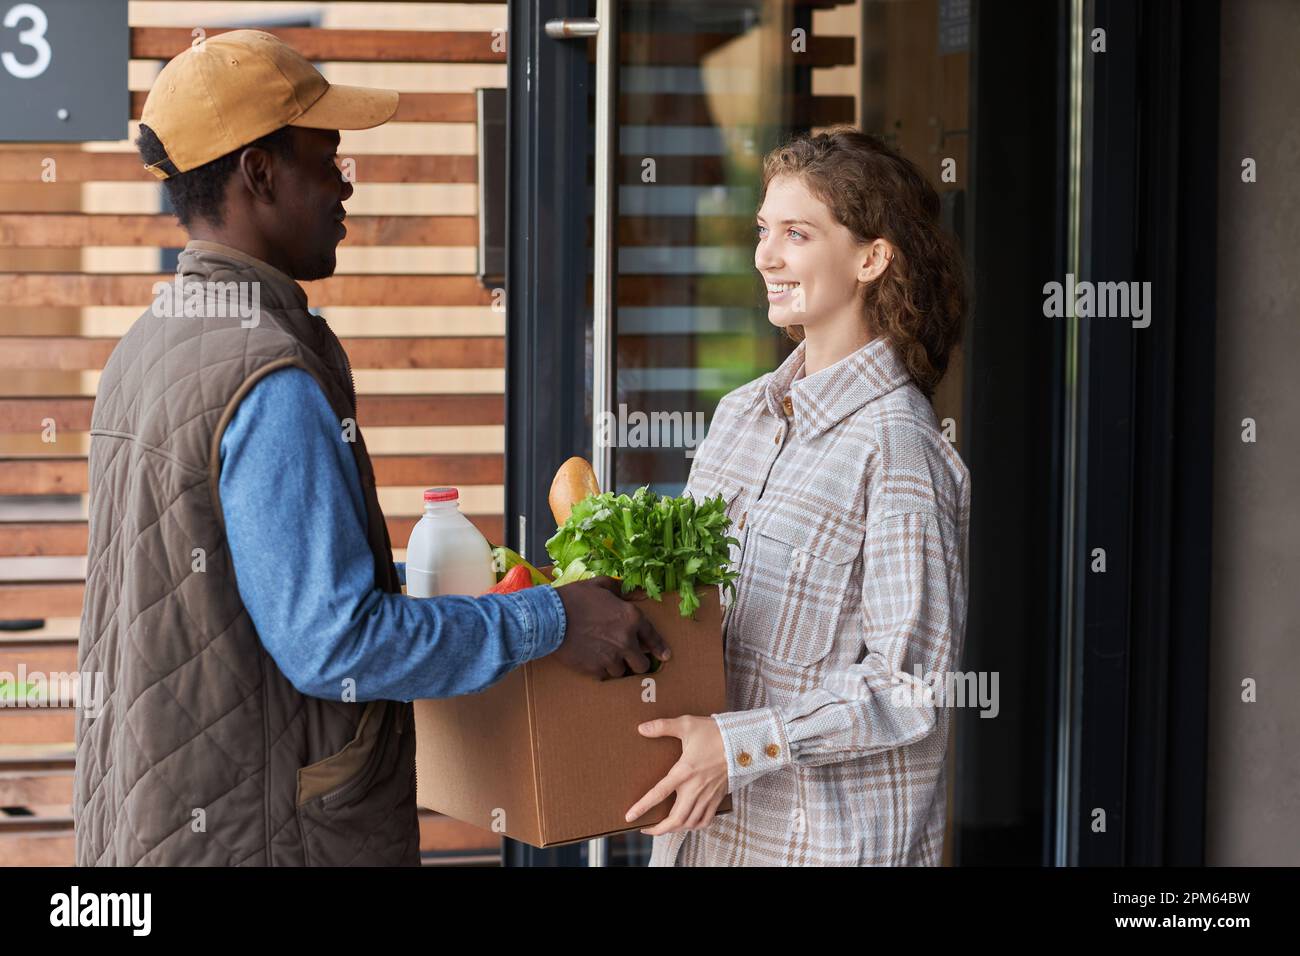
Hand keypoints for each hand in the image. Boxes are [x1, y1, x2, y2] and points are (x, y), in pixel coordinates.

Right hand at [552, 576, 669, 679]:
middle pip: (642, 664)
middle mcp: (626, 641)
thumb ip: (618, 588)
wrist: (549, 618)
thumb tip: (627, 591)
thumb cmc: (573, 598)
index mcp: (631, 618)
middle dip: (636, 661)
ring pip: (622, 672)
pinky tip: (592, 660)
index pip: (653, 638)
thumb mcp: (599, 584)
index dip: (660, 649)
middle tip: (628, 658)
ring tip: (605, 656)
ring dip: (617, 666)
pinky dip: (601, 670)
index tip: (664, 656)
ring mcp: (611, 658)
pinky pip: (605, 676)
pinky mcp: (596, 670)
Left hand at [625, 716, 728, 834]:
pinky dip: (694, 826)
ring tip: (663, 827)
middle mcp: (696, 788)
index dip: (643, 806)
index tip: (629, 817)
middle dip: (659, 829)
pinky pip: (706, 820)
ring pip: (690, 822)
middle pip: (676, 819)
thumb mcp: (687, 724)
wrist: (743, 742)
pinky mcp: (717, 797)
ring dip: (675, 829)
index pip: (659, 793)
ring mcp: (708, 795)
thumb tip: (641, 728)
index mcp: (685, 771)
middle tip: (646, 829)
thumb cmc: (714, 732)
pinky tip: (688, 823)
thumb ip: (662, 726)